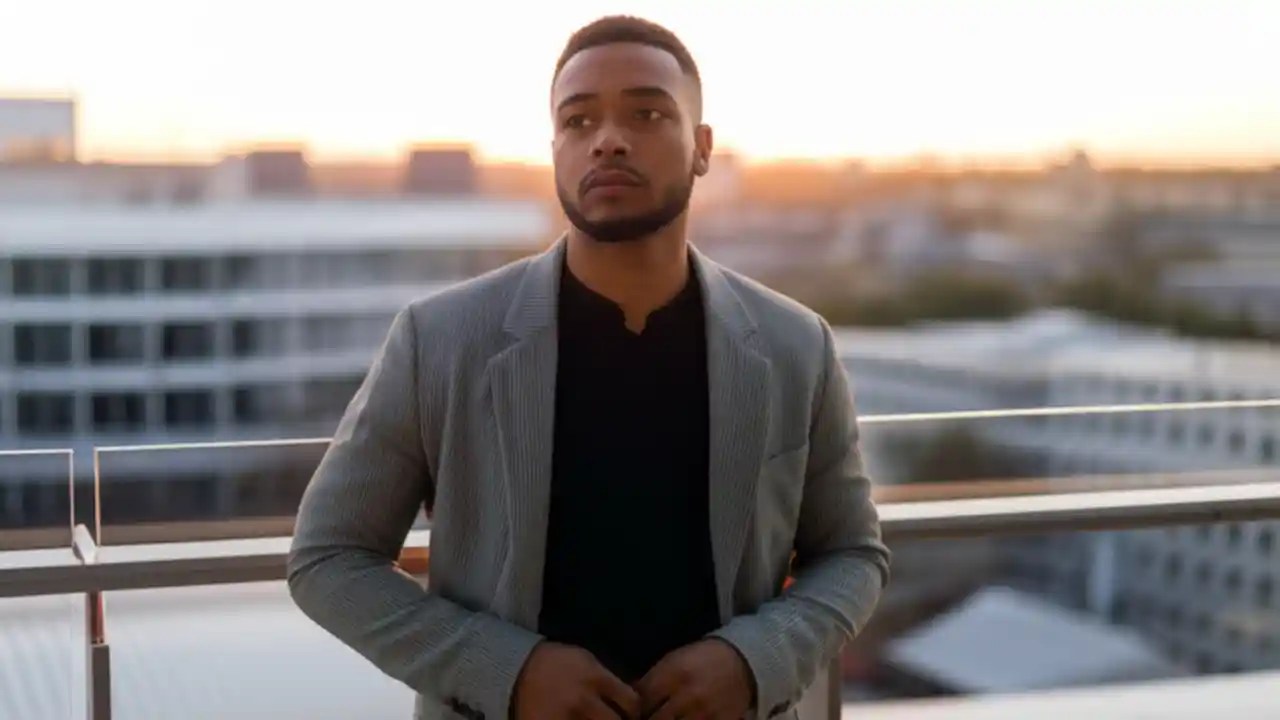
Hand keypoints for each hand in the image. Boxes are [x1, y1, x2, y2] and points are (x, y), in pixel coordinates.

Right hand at [513, 641, 640, 719]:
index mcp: (595, 678)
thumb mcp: (586, 660)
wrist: (516, 670)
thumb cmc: (556, 663)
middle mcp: (582, 701)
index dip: (634, 711)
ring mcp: (564, 719)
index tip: (629, 713)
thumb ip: (608, 680)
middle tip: (612, 718)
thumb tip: (629, 701)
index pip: (631, 703)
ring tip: (594, 718)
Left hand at [635, 639, 754, 719]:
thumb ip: (653, 680)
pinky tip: (683, 719)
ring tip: (667, 717)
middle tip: (649, 717)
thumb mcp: (674, 660)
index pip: (642, 700)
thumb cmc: (702, 659)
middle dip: (649, 719)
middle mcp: (688, 695)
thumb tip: (631, 699)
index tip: (634, 711)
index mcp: (674, 674)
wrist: (743, 662)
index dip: (634, 709)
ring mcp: (704, 713)